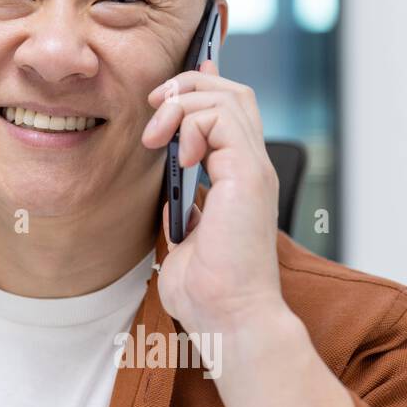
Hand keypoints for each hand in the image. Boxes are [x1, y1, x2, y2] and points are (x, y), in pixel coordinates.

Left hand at [140, 57, 286, 333]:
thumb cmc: (209, 294)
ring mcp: (253, 169)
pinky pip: (220, 119)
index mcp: (239, 180)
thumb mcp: (185, 240)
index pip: (232, 112)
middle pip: (233, 92)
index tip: (168, 89)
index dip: (202, 88)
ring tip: (157, 136)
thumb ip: (182, 211)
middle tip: (153, 106)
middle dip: (188, 85)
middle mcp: (251, 168)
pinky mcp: (247, 175)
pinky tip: (178, 154)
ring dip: (182, 104)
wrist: (228, 321)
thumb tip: (170, 194)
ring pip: (227, 96)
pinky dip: (191, 123)